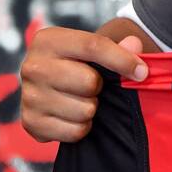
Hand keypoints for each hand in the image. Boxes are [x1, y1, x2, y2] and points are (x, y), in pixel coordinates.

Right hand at [20, 27, 148, 143]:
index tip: (142, 72)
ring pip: (85, 110)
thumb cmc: (76, 65)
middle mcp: (32, 66)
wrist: (48, 89)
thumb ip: (119, 47)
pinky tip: (72, 116)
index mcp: (48, 40)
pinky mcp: (31, 123)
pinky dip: (82, 127)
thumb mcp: (94, 50)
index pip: (93, 46)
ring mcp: (29, 96)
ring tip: (80, 100)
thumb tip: (134, 44)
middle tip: (91, 86)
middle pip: (90, 82)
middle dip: (99, 87)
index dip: (123, 60)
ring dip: (91, 109)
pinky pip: (76, 131)